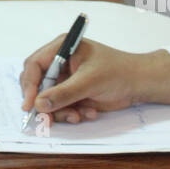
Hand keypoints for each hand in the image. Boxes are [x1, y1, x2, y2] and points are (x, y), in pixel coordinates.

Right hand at [19, 38, 169, 124]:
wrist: (140, 84)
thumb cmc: (117, 73)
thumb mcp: (89, 82)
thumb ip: (63, 94)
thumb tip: (38, 105)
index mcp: (62, 48)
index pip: (34, 65)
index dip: (29, 85)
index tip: (30, 105)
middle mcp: (60, 62)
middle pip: (38, 84)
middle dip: (45, 102)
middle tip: (48, 120)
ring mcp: (66, 79)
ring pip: (49, 100)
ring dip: (62, 111)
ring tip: (79, 116)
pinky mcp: (73, 93)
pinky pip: (62, 107)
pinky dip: (72, 113)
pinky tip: (89, 112)